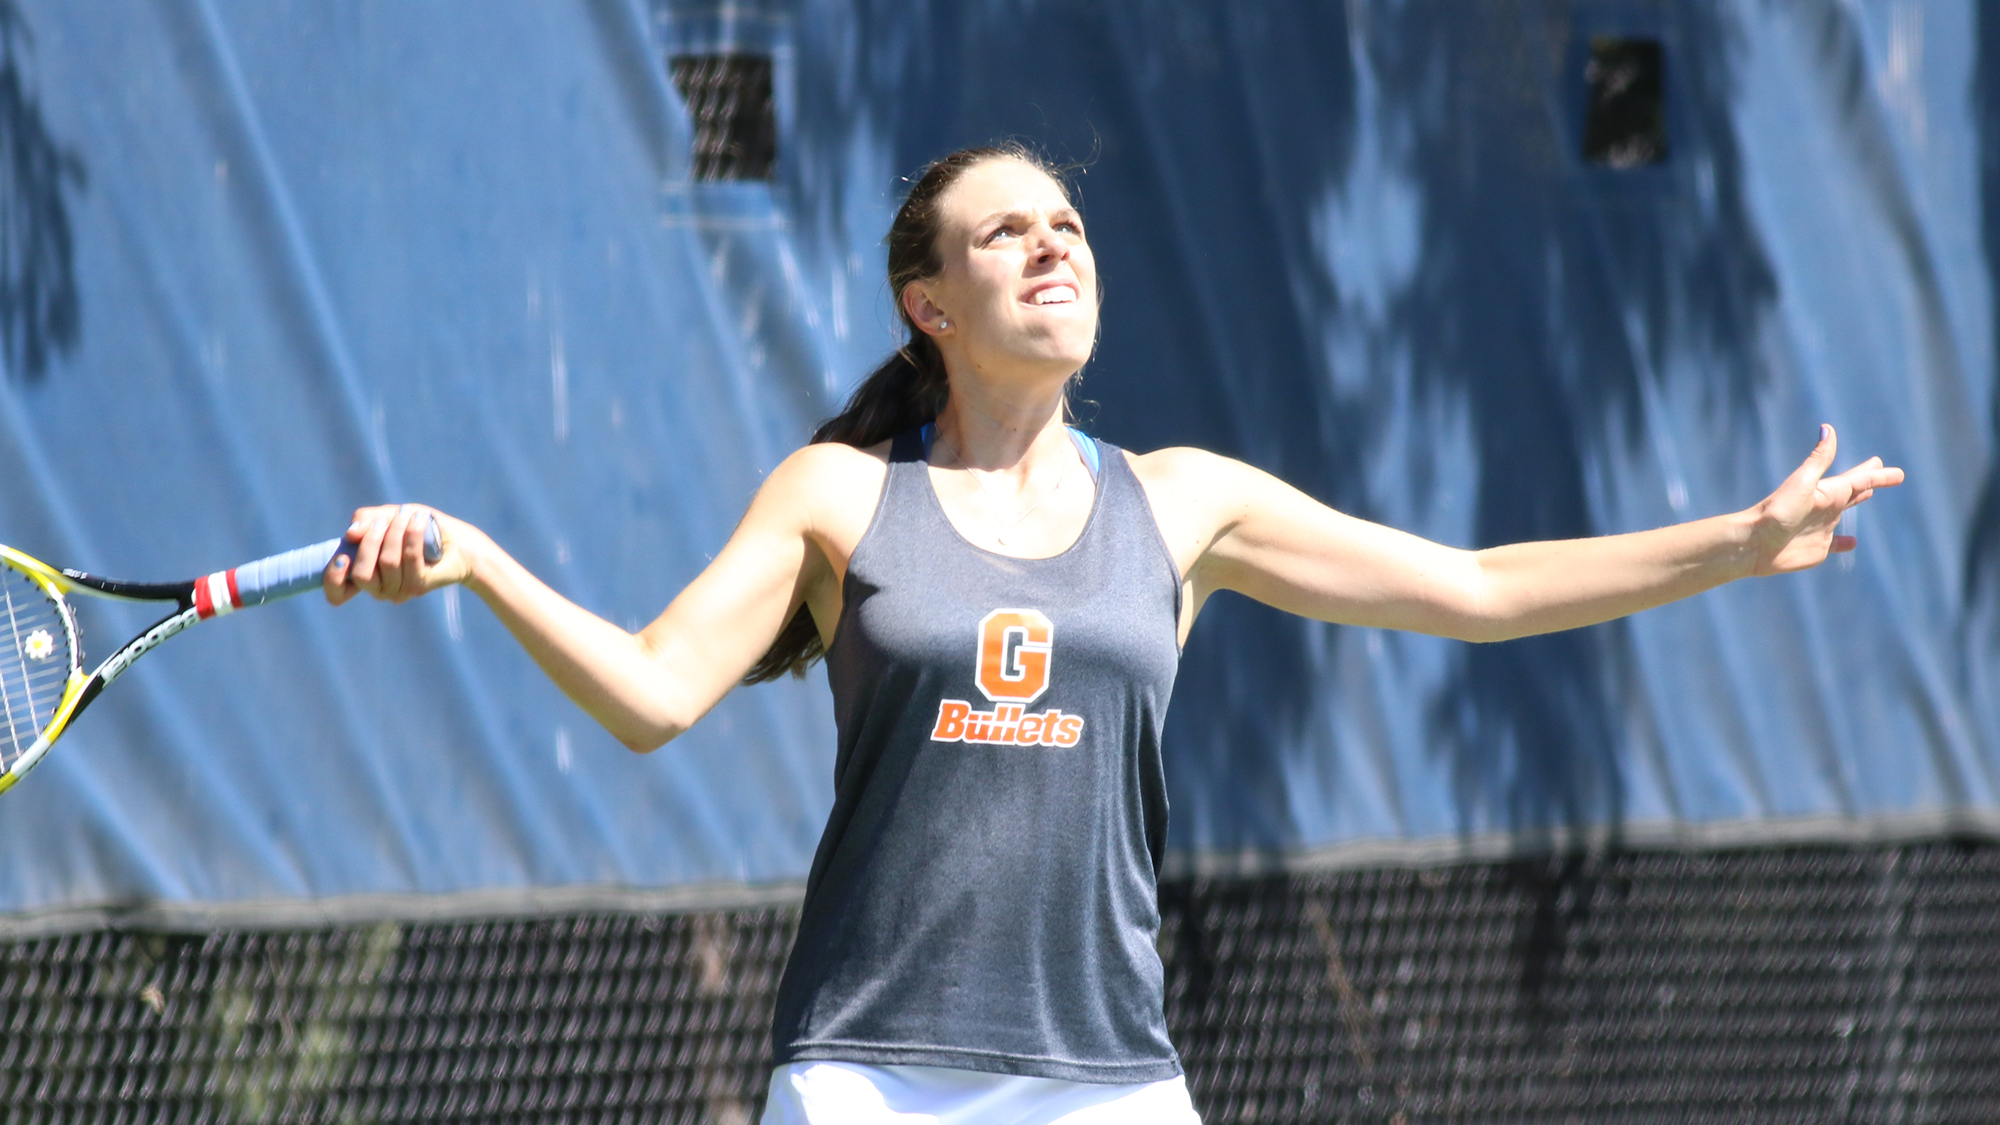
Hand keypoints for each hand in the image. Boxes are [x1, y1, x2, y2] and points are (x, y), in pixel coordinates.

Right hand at [324, 503, 477, 604]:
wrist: (458, 540)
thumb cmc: (418, 528)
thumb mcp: (387, 516)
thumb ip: (365, 521)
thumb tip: (350, 534)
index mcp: (363, 574)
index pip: (337, 594)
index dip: (333, 579)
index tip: (343, 557)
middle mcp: (378, 588)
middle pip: (361, 574)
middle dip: (371, 541)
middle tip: (384, 522)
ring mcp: (398, 591)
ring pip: (387, 564)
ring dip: (395, 533)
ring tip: (406, 515)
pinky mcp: (419, 586)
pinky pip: (410, 558)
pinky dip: (413, 534)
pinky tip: (419, 519)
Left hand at [1750, 425, 1904, 575]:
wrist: (1755, 543)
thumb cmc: (1777, 511)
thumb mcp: (1802, 482)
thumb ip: (1819, 459)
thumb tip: (1827, 427)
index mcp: (1827, 491)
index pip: (1859, 480)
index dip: (1878, 475)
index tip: (1898, 472)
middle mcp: (1826, 507)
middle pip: (1854, 491)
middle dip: (1869, 480)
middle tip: (1882, 471)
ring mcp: (1822, 527)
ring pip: (1845, 512)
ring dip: (1857, 502)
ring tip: (1868, 494)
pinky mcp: (1818, 548)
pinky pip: (1836, 544)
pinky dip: (1845, 542)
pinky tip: (1852, 543)